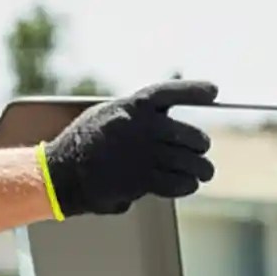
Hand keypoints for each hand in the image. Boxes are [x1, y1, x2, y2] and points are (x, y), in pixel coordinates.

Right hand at [44, 80, 217, 216]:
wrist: (62, 174)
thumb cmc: (88, 144)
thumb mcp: (109, 115)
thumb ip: (139, 114)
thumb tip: (171, 118)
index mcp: (130, 107)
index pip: (167, 92)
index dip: (192, 90)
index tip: (213, 90)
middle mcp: (138, 127)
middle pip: (190, 135)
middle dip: (200, 146)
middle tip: (201, 152)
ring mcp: (141, 154)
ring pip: (190, 162)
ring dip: (201, 170)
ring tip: (202, 173)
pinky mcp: (141, 179)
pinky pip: (179, 183)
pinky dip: (188, 185)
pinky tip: (187, 184)